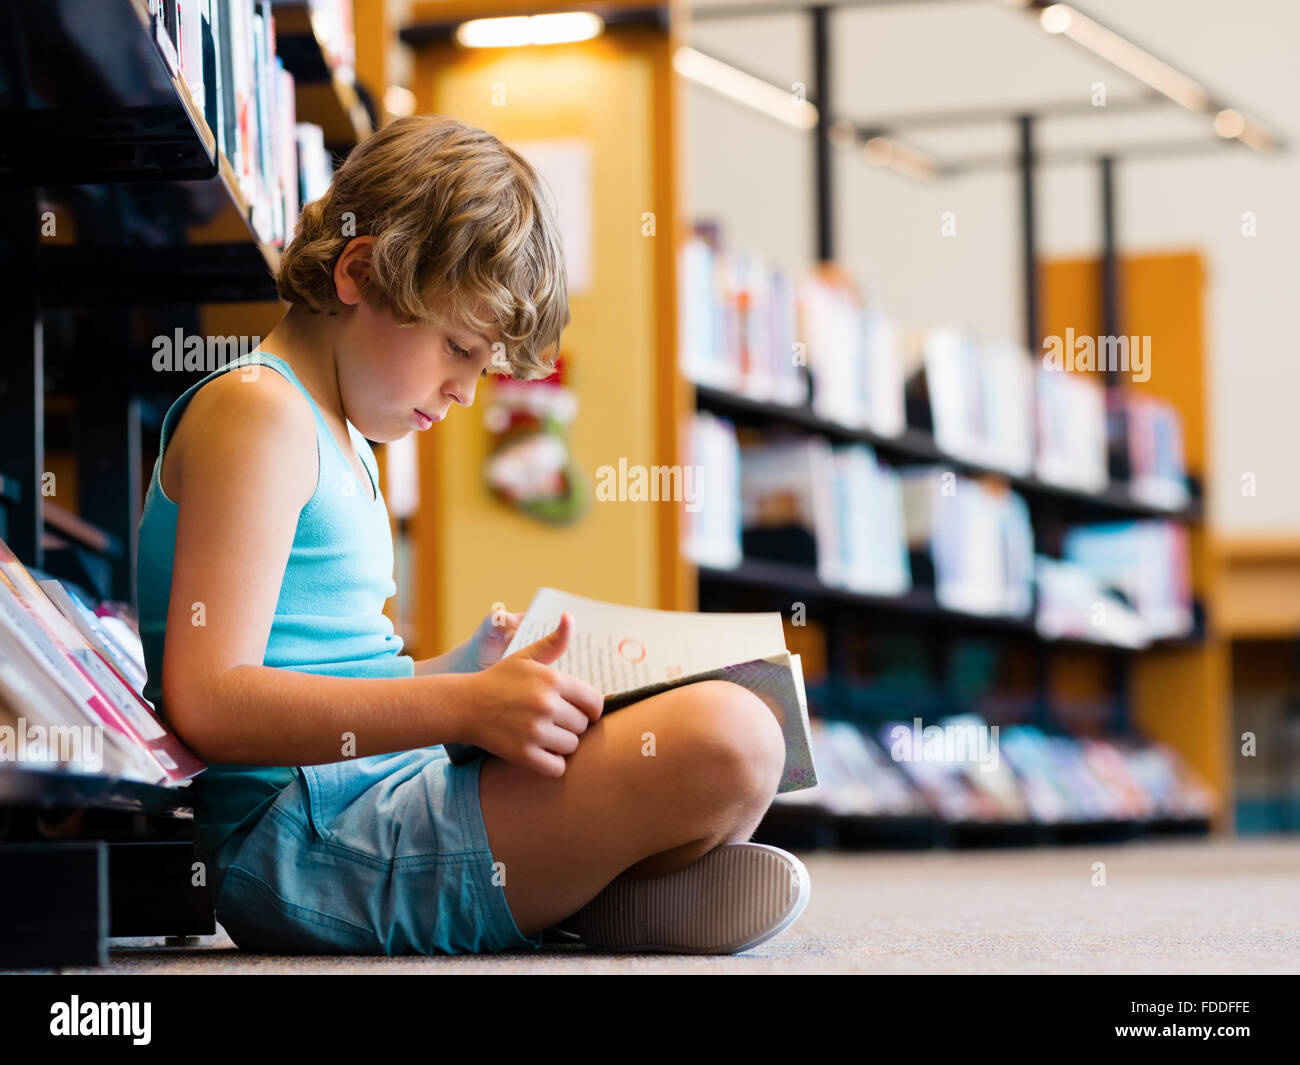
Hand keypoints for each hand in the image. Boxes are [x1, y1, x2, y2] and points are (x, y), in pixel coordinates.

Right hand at [462, 613, 603, 777]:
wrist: (463, 705)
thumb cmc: (499, 680)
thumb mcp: (526, 657)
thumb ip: (554, 642)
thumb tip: (570, 616)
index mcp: (553, 680)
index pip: (595, 702)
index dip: (589, 708)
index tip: (576, 709)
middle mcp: (546, 704)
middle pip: (583, 726)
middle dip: (571, 725)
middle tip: (551, 721)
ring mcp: (534, 731)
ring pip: (571, 747)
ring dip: (561, 745)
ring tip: (543, 735)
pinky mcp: (523, 754)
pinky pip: (556, 767)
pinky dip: (551, 764)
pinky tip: (539, 752)